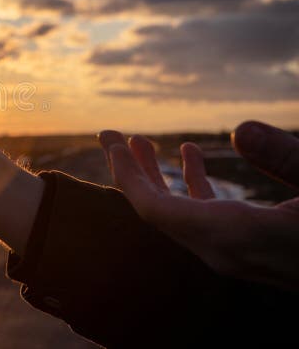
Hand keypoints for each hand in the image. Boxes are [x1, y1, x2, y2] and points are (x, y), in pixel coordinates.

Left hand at [98, 121, 298, 289]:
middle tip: (105, 133)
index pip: (155, 210)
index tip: (107, 141)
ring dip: (156, 175)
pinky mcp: (249, 249)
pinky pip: (205, 217)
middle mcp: (225, 251)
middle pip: (158, 211)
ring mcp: (235, 254)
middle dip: (130, 170)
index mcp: (234, 238)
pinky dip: (191, 185)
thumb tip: (238, 130)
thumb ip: (288, 158)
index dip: (126, 175)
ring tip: (135, 141)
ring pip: (180, 214)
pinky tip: (188, 155)